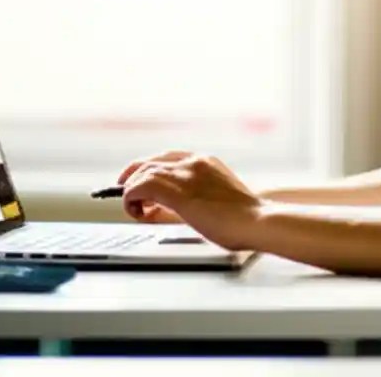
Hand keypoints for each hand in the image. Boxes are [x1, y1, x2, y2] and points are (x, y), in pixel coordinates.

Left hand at [120, 154, 261, 250]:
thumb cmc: (243, 218)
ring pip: (142, 172)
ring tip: (135, 208)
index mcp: (204, 161)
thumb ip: (188, 200)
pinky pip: (139, 187)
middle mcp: (192, 161)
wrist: (256, 221)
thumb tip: (159, 209)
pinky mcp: (176, 191)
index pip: (166, 158)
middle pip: (149, 161)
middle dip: (132, 176)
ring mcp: (184, 173)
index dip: (149, 170)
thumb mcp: (214, 201)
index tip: (141, 182)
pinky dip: (131, 199)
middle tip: (124, 191)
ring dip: (132, 190)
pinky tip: (137, 212)